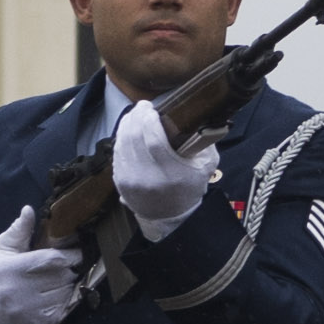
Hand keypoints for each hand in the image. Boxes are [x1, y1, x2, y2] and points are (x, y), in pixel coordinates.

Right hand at [0, 205, 79, 323]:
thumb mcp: (0, 249)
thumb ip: (18, 230)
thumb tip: (28, 210)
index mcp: (14, 268)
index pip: (52, 259)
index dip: (70, 255)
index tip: (76, 252)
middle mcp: (22, 290)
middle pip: (63, 277)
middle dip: (70, 270)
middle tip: (68, 267)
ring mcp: (29, 310)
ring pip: (65, 294)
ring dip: (69, 287)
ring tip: (62, 281)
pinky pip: (62, 312)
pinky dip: (65, 303)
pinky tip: (58, 297)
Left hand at [110, 96, 220, 240]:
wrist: (170, 216)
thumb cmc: (189, 187)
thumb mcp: (206, 166)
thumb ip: (205, 142)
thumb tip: (197, 117)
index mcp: (170, 173)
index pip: (153, 140)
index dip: (148, 119)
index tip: (150, 107)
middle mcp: (147, 178)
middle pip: (134, 138)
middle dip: (136, 116)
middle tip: (143, 107)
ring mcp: (130, 181)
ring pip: (122, 143)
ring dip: (127, 125)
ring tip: (135, 115)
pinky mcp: (120, 183)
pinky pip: (117, 154)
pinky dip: (121, 138)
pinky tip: (128, 131)